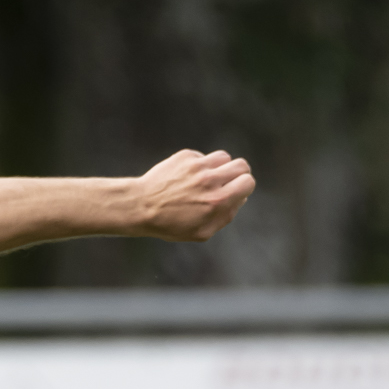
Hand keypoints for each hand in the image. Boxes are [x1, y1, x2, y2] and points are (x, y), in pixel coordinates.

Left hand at [130, 149, 255, 241]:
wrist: (139, 207)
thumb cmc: (169, 224)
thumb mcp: (201, 232)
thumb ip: (226, 216)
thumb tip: (241, 199)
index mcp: (217, 201)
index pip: (248, 182)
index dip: (244, 187)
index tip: (235, 192)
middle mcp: (209, 180)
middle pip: (242, 165)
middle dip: (238, 174)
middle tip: (226, 183)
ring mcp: (197, 166)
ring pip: (224, 157)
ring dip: (220, 167)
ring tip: (207, 179)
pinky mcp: (185, 156)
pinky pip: (203, 156)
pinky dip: (200, 165)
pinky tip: (186, 177)